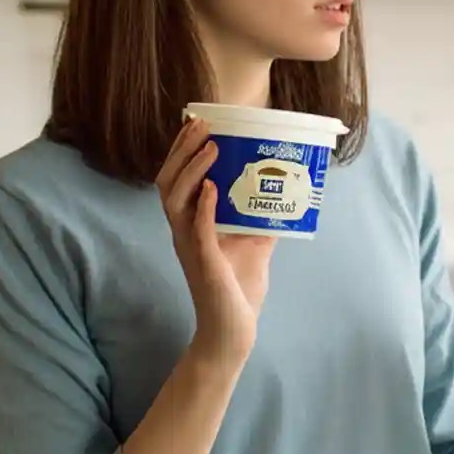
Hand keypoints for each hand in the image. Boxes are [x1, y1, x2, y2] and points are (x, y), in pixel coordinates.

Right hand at [156, 117, 275, 365]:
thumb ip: (261, 217)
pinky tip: (213, 188)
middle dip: (182, 151)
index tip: (197, 124)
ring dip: (193, 171)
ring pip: (176, 200)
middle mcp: (184, 230)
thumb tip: (284, 192)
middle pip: (169, 181)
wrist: (235, 329)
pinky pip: (197, 230)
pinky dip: (203, 207)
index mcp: (191, 223)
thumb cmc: (238, 288)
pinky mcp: (203, 263)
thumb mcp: (254, 243)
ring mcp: (190, 246)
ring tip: (210, 147)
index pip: (177, 178)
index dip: (182, 150)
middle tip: (201, 125)